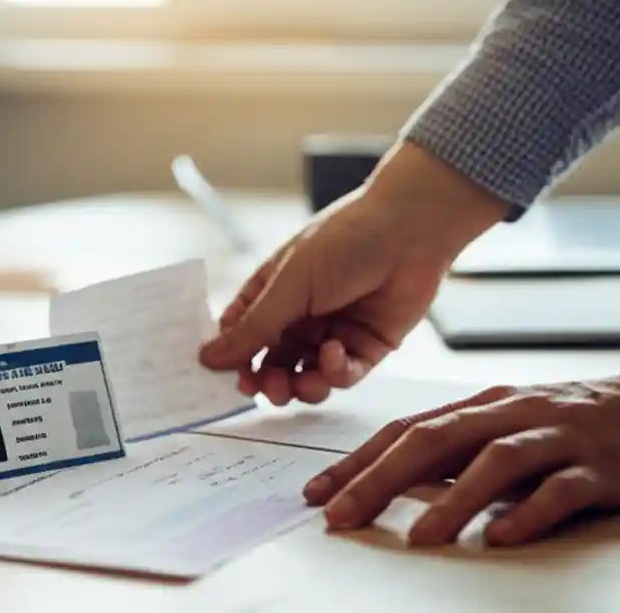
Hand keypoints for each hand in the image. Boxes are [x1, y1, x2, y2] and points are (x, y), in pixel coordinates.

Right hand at [198, 142, 507, 404]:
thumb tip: (208, 358)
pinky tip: (335, 353)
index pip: (241, 333)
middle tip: (264, 388)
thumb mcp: (290, 283)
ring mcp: (333, 332)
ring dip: (301, 386)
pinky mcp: (366, 347)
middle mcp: (301, 315)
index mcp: (274, 292)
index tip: (223, 376)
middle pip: (273, 363)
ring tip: (301, 382)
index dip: (232, 357)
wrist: (411, 231)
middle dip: (267, 381)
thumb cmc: (345, 240)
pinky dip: (335, 372)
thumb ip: (253, 327)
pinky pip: (343, 375)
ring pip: (307, 377)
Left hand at [302, 343, 619, 545]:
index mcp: (491, 404)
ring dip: (452, 500)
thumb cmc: (596, 419)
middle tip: (339, 516)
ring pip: (496, 462)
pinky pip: (564, 490)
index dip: (360, 460)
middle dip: (380, 478)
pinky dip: (532, 512)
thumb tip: (410, 485)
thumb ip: (471, 450)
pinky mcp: (606, 465)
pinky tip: (504, 538)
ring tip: (418, 538)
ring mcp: (563, 436)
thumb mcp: (524, 425)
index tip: (317, 492)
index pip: (411, 429)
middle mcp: (518, 413)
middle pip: (437, 440)